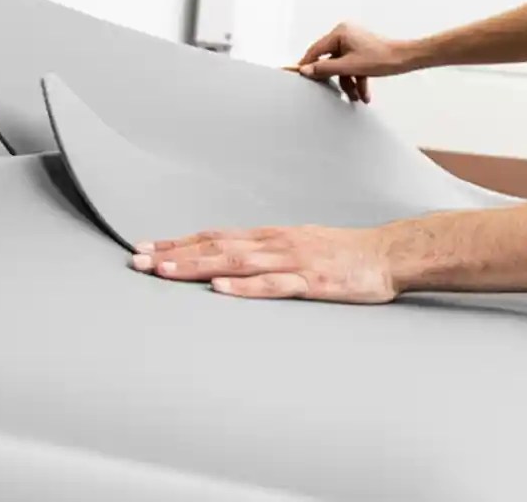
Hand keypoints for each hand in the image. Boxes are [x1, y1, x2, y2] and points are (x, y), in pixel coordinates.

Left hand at [129, 226, 398, 302]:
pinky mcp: (312, 281)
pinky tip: (221, 289)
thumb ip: (271, 253)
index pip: (217, 237)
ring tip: (164, 272)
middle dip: (176, 254)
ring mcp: (293, 261)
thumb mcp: (303, 246)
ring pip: (237, 262)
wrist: (389, 254)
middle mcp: (276, 244)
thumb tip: (236, 261)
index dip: (181, 243)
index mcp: (273, 237)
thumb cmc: (348, 254)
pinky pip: (274, 285)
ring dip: (198, 266)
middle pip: (217, 247)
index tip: (147, 248)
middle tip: (137, 260)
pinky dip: (245, 287)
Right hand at [293, 22, 413, 103]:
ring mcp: (354, 42)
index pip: (316, 50)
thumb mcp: (350, 67)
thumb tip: (306, 71)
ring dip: (349, 83)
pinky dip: (357, 79)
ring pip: (343, 66)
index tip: (297, 75)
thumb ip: (325, 69)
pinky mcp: (362, 50)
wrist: (406, 59)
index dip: (307, 64)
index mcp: (340, 32)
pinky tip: (363, 95)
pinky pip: (353, 66)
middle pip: (330, 61)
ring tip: (356, 98)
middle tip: (332, 93)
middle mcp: (345, 34)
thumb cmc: (382, 59)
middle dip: (337, 79)